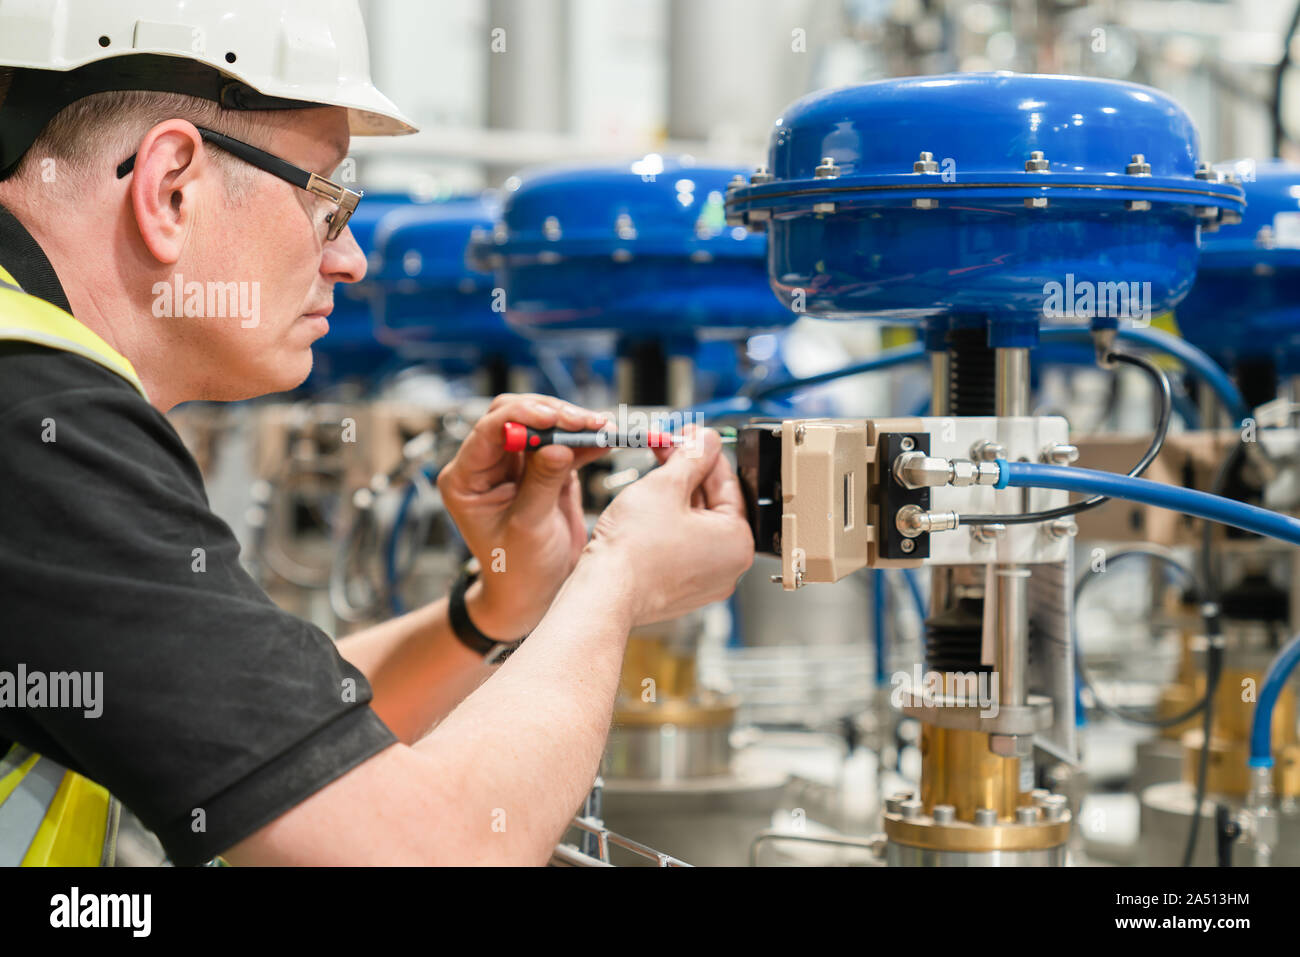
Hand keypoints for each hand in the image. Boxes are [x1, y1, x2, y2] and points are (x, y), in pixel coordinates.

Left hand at [436, 394, 608, 638]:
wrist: (533, 592)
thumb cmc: (517, 569)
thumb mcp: (528, 528)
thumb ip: (541, 483)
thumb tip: (558, 446)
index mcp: (466, 478)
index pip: (489, 430)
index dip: (522, 417)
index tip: (554, 418)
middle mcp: (488, 464)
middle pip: (516, 416)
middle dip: (552, 415)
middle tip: (586, 423)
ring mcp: (516, 464)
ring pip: (542, 425)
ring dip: (573, 424)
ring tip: (603, 429)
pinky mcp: (544, 468)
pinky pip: (563, 444)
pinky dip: (584, 441)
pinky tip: (604, 441)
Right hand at [581, 428, 754, 626]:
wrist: (604, 592)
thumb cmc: (634, 551)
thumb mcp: (665, 485)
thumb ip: (691, 457)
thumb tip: (705, 440)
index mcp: (737, 541)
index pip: (728, 482)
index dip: (704, 452)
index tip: (691, 436)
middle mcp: (727, 566)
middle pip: (711, 503)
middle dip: (687, 472)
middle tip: (668, 448)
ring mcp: (703, 580)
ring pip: (695, 524)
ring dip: (675, 495)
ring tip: (654, 473)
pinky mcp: (679, 588)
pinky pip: (682, 546)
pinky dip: (668, 524)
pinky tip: (649, 506)